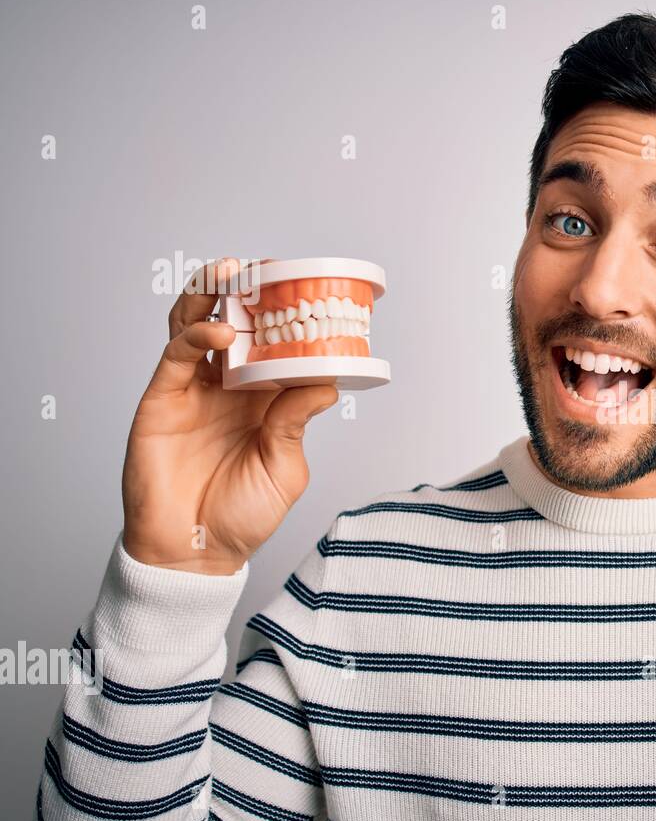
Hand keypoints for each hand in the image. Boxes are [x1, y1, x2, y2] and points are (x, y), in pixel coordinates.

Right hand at [121, 257, 338, 574]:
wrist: (195, 553)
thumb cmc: (242, 516)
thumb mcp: (285, 468)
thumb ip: (297, 423)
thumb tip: (328, 381)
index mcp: (263, 401)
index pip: (274, 346)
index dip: (285, 317)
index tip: (306, 289)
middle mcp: (226, 388)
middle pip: (232, 325)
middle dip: (245, 294)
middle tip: (263, 267)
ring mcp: (192, 391)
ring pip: (196, 327)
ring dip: (211, 296)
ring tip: (231, 272)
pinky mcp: (161, 401)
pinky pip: (176, 357)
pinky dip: (196, 337)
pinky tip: (219, 332)